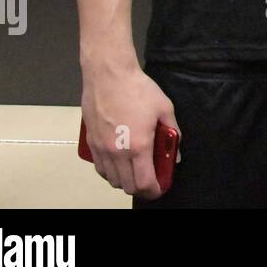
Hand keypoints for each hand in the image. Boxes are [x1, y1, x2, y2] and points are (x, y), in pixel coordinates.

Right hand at [80, 61, 180, 199]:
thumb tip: (176, 153)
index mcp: (139, 146)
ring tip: (135, 170)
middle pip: (126, 186)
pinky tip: (120, 162)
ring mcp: (101, 149)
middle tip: (150, 180)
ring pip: (111, 179)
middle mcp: (117, 152)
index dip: (154, 190)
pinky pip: (100, 168)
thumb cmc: (138, 89)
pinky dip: (111, 172)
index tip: (160, 188)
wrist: (108, 75)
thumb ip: (173, 133)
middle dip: (141, 188)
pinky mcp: (91, 143)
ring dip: (124, 180)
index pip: (144, 183)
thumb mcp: (165, 109)